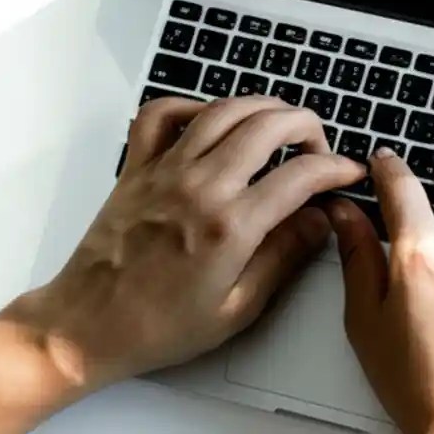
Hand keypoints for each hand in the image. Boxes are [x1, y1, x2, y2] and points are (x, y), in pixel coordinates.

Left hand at [0, 96, 365, 392]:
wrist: (85, 328)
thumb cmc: (157, 327)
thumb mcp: (237, 309)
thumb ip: (283, 258)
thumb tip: (318, 221)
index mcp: (230, 227)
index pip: (301, 175)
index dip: (335, 168)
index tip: (347, 173)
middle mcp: (199, 188)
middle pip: (268, 125)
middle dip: (307, 125)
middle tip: (318, 146)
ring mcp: (164, 172)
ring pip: (223, 110)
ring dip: (262, 107)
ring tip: (281, 123)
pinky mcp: (136, 169)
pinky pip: (162, 114)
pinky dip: (192, 105)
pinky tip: (212, 121)